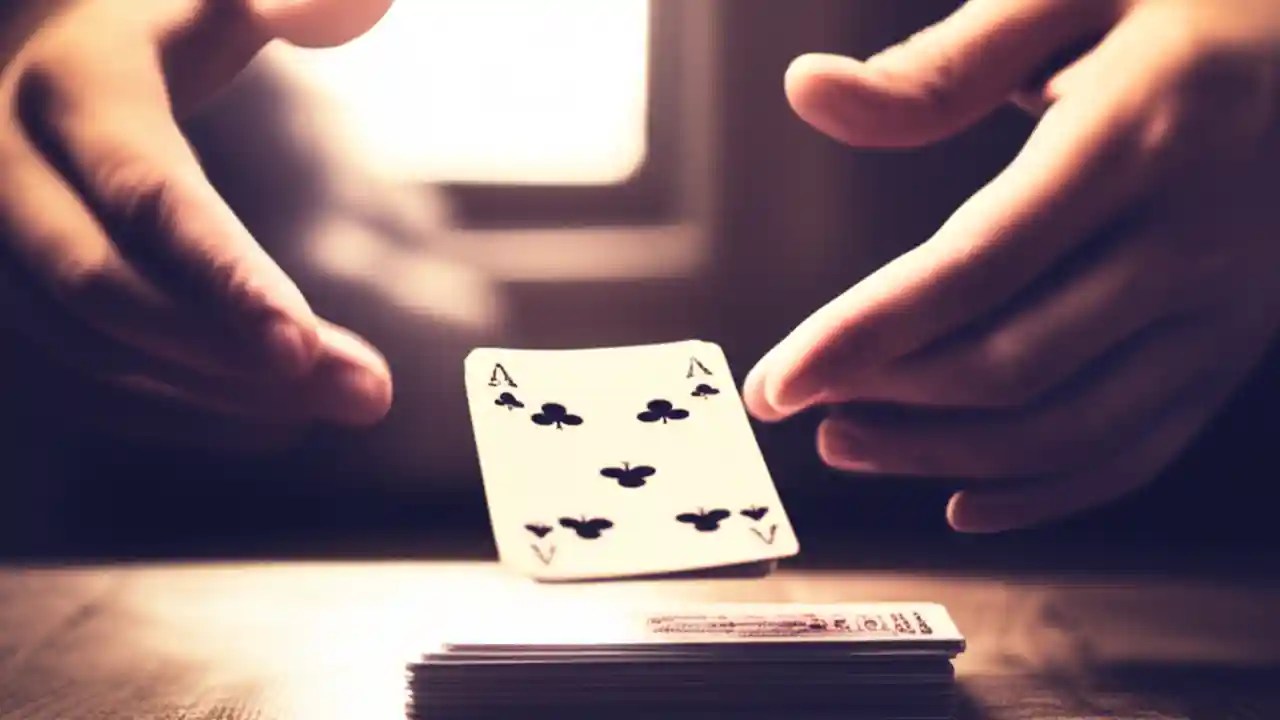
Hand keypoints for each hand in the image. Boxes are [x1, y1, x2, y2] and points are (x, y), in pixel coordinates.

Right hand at [0, 0, 394, 450]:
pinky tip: (270, 419)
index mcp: (73, 90)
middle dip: (234, 356)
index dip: (227, 278)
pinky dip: (175, 411)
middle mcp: (11, 172)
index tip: (307, 347)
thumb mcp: (211, 0)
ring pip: (89, 351)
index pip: (149, 196)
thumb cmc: (150, 28)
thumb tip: (372, 0)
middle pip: (107, 290)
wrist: (41, 63)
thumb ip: (288, 0)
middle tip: (367, 392)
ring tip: (336, 403)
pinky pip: (77, 379)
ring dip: (215, 395)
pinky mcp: (7, 298)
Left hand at [744, 0, 1279, 531]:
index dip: (862, 336)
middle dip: (886, 397)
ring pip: (1070, 427)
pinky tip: (966, 499)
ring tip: (850, 444)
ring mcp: (1225, 304)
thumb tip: (810, 93)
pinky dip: (1048, 489)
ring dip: (946, 456)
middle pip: (1014, 364)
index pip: (973, 267)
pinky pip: (1140, 445)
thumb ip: (944, 62)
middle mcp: (1189, 238)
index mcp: (1137, 136)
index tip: (775, 383)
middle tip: (796, 403)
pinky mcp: (1236, 342)